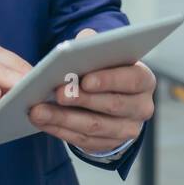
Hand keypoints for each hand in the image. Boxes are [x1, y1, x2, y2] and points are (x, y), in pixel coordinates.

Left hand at [26, 28, 155, 153]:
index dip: (109, 80)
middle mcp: (141, 107)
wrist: (110, 99)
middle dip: (82, 100)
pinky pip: (83, 140)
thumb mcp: (104, 55)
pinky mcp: (109, 145)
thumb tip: (84, 40)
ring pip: (94, 127)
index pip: (132, 80)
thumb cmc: (105, 70)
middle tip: (57, 93)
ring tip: (39, 110)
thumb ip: (96, 44)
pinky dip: (60, 130)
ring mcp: (127, 129)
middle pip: (112, 106)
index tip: (85, 79)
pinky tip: (42, 121)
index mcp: (144, 80)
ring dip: (63, 119)